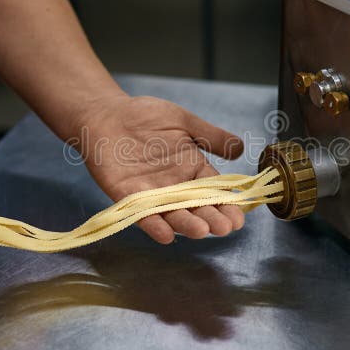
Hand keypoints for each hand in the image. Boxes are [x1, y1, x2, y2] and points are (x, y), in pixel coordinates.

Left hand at [77, 95, 245, 243]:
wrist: (107, 114)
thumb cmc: (145, 116)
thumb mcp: (183, 122)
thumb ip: (210, 135)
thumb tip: (241, 148)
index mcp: (192, 169)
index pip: (214, 191)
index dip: (226, 204)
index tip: (238, 217)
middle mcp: (175, 186)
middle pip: (197, 207)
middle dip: (211, 218)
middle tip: (224, 228)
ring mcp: (152, 193)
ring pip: (173, 214)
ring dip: (186, 225)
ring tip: (201, 231)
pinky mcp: (128, 196)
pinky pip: (142, 214)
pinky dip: (153, 226)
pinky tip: (165, 235)